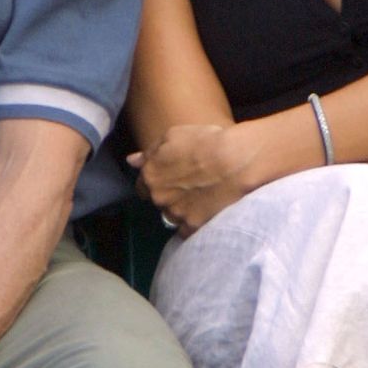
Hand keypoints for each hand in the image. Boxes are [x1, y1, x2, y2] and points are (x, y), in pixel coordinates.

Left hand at [127, 121, 260, 232]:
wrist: (235, 161)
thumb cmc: (204, 142)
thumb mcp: (173, 136)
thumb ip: (150, 151)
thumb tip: (131, 161)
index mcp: (150, 175)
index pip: (142, 186)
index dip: (155, 182)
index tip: (169, 178)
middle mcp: (158, 198)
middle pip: (158, 202)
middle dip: (168, 196)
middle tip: (189, 186)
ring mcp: (175, 214)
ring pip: (172, 217)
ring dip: (180, 210)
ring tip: (200, 200)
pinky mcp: (193, 227)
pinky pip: (187, 230)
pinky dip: (193, 224)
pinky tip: (205, 214)